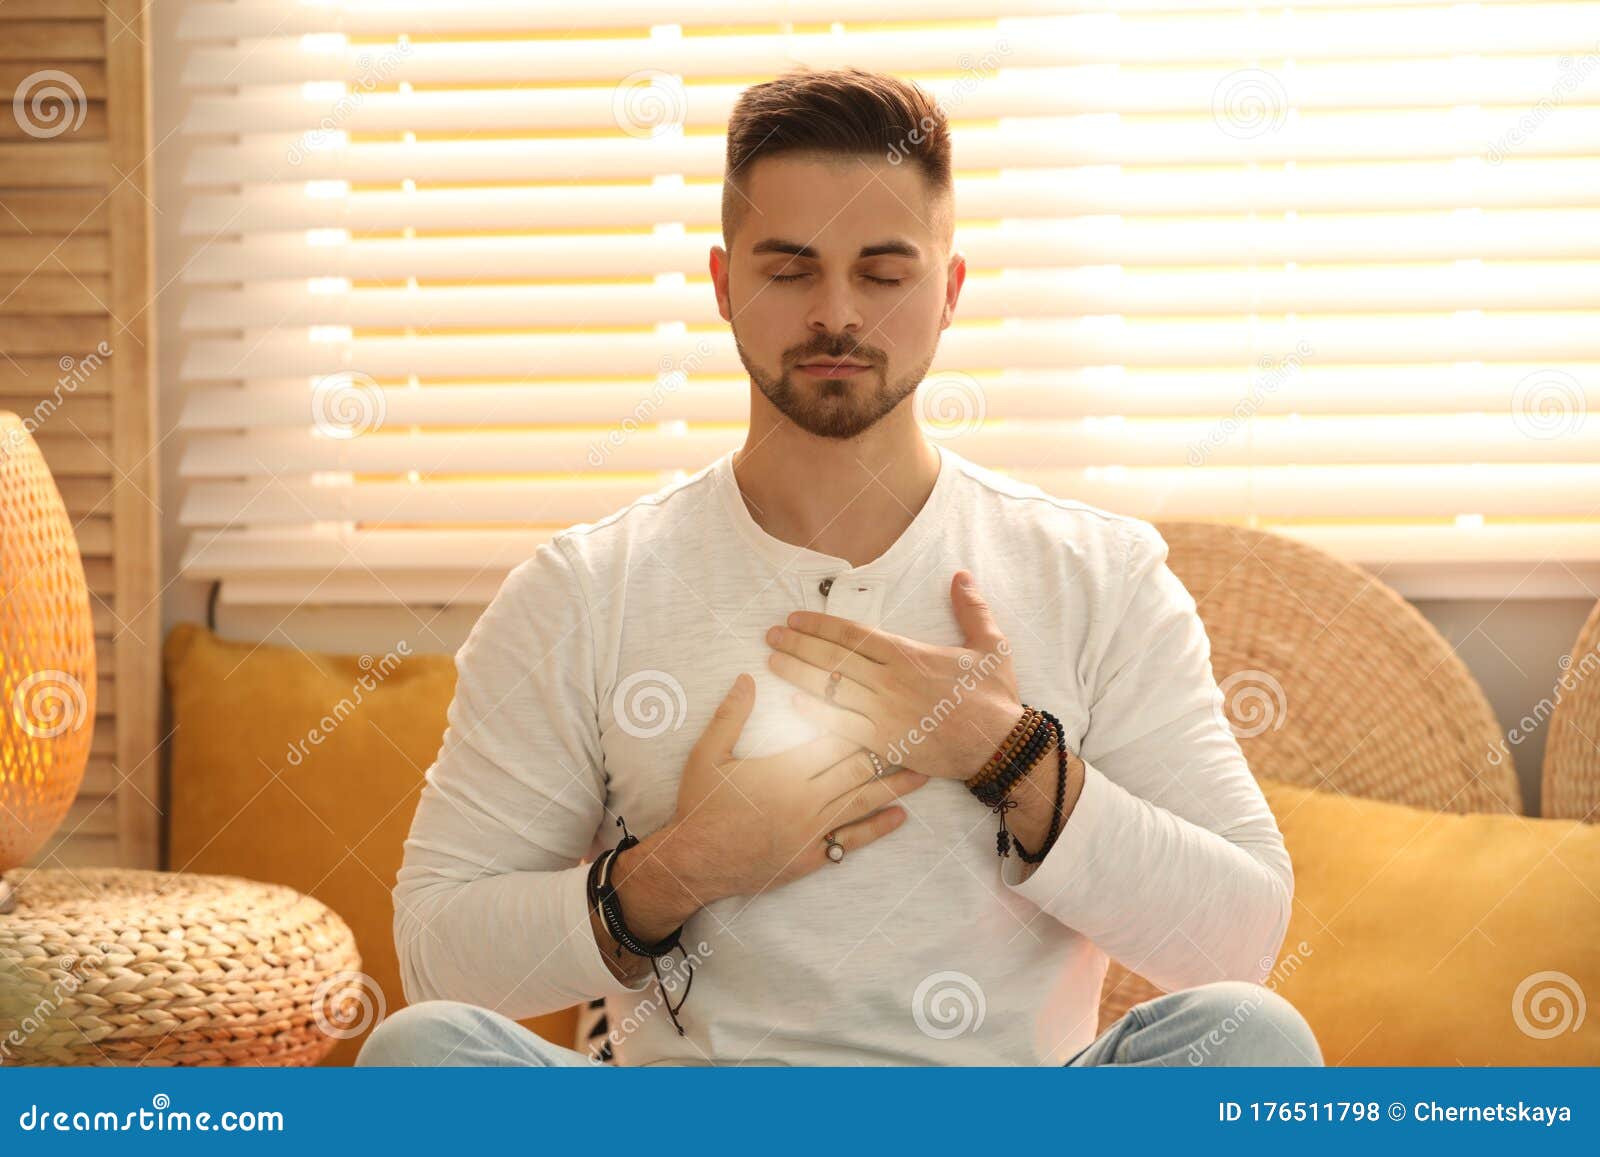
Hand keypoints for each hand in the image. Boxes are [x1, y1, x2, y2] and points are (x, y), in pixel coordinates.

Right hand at [667, 673, 930, 898]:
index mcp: (784, 770)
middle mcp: (805, 799)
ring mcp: (811, 830)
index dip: (862, 723)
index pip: (833, 741)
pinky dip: (878, 828)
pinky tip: (901, 817)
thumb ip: (731, 715)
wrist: (694, 862)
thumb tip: (746, 678)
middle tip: (920, 734)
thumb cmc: (699, 806)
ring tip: (924, 772)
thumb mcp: (707, 754)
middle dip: (888, 751)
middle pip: (856, 769)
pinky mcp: (811, 857)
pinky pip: (852, 841)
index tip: (887, 706)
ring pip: (862, 802)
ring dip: (895, 786)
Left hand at [764, 570, 1023, 781]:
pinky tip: (795, 703)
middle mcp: (890, 682)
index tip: (794, 618)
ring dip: (798, 674)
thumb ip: (972, 609)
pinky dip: (816, 713)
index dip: (819, 625)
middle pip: (833, 659)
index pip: (852, 635)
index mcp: (908, 655)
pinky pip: (842, 726)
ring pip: (831, 689)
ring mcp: (884, 713)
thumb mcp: (991, 645)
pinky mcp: (885, 742)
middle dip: (797, 645)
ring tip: (772, 663)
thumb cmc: (994, 696)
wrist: (1000, 747)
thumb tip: (960, 576)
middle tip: (770, 635)